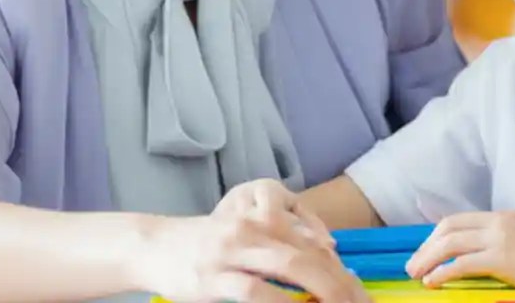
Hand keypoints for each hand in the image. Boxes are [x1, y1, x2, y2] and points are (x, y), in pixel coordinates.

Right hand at [129, 182, 365, 302]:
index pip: (314, 245)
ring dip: (320, 289)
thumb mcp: (247, 236)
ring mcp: (232, 252)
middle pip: (308, 254)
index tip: (360, 294)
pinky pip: (252, 289)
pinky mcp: (211, 277)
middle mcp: (252, 230)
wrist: (154, 245)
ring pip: (286, 266)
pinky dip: (278, 302)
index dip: (341, 270)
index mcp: (264, 219)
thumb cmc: (207, 246)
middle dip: (339, 282)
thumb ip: (282, 243)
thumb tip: (327, 258)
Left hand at [405, 211, 514, 293]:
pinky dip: (442, 272)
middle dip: (425, 247)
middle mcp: (495, 224)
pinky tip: (433, 281)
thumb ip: (504, 236)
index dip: (435, 236)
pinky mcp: (501, 259)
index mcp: (500, 217)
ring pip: (449, 244)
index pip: (456, 220)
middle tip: (413, 265)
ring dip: (427, 259)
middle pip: (447, 229)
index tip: (425, 252)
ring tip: (416, 275)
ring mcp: (498, 240)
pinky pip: (461, 264)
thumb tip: (479, 249)